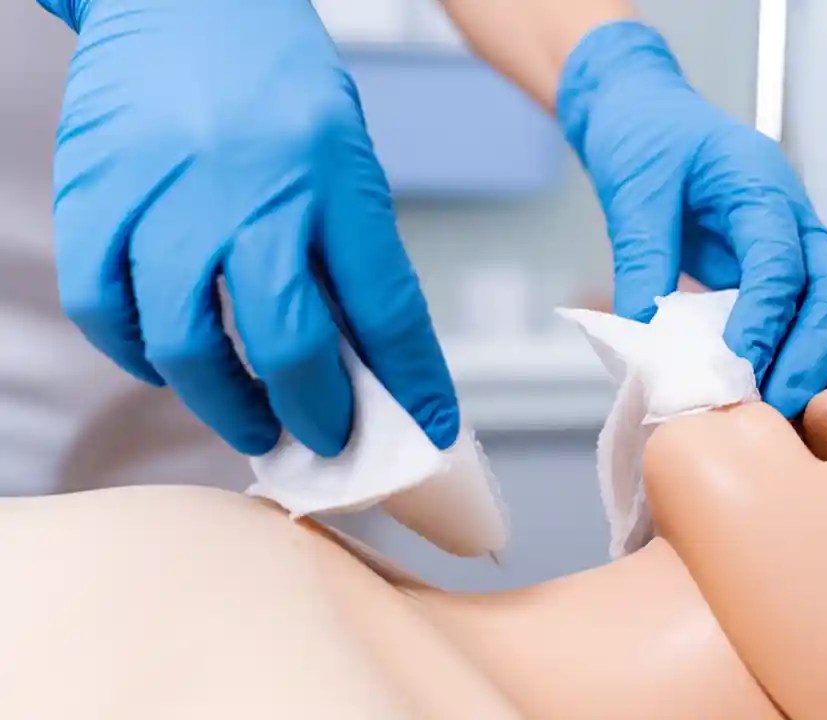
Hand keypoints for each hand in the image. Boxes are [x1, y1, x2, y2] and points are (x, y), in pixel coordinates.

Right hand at [42, 0, 458, 454]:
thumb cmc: (273, 82)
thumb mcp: (341, 153)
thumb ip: (347, 249)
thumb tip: (362, 358)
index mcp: (333, 176)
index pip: (386, 306)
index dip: (411, 382)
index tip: (428, 428)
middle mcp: (252, 191)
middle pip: (286, 340)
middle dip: (314, 412)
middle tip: (324, 439)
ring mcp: (165, 196)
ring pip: (186, 341)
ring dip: (224, 403)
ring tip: (253, 421)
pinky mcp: (95, 196)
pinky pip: (105, 308)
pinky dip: (135, 353)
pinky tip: (167, 362)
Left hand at [557, 21, 826, 418]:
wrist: (645, 112)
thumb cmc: (643, 138)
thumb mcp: (634, 191)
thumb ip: (643, 258)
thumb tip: (646, 340)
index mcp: (762, 184)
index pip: (782, 261)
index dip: (766, 319)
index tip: (739, 368)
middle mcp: (795, 217)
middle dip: (811, 356)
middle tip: (773, 410)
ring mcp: (797, 245)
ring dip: (818, 368)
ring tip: (785, 422)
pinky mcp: (784, 273)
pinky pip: (810, 322)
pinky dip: (805, 364)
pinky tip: (783, 404)